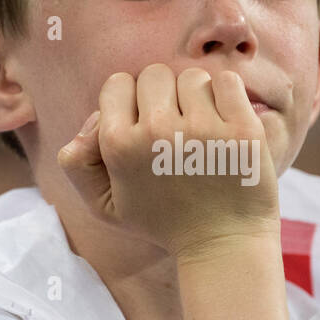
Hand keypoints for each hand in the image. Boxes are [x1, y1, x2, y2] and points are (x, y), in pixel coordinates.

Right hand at [56, 64, 278, 259]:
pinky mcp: (242, 129)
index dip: (129, 102)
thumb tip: (92, 120)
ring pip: (191, 77)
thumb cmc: (163, 222)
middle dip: (162, 97)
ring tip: (201, 132)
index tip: (142, 126)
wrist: (222, 244)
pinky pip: (228, 81)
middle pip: (154, 74)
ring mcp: (204, 129)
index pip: (117, 83)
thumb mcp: (105, 205)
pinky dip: (227, 95)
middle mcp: (158, 131)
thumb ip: (77, 162)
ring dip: (196, 98)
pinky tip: (225, 124)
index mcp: (120, 145)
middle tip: (174, 131)